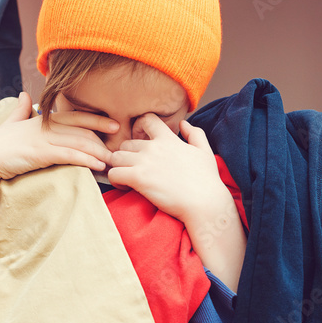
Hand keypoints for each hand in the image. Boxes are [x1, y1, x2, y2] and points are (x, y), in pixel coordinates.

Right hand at [0, 92, 118, 180]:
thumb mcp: (11, 122)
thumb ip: (21, 110)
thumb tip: (23, 95)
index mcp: (43, 119)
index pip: (75, 116)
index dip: (96, 120)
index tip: (113, 124)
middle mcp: (46, 126)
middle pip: (82, 128)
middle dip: (103, 135)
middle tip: (120, 144)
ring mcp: (44, 139)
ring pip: (79, 142)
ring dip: (99, 151)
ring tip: (112, 160)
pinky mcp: (41, 153)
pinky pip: (70, 154)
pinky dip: (87, 159)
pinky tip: (98, 166)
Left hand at [110, 114, 247, 290]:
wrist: (205, 203)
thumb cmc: (207, 180)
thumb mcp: (205, 152)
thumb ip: (195, 134)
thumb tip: (183, 123)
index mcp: (168, 139)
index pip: (146, 119)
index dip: (139, 128)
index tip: (141, 142)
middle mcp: (154, 147)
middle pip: (125, 143)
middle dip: (126, 155)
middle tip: (132, 168)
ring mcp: (144, 162)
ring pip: (115, 157)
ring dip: (118, 167)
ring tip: (127, 178)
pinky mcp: (138, 178)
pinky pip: (113, 174)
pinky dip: (115, 181)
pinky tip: (126, 187)